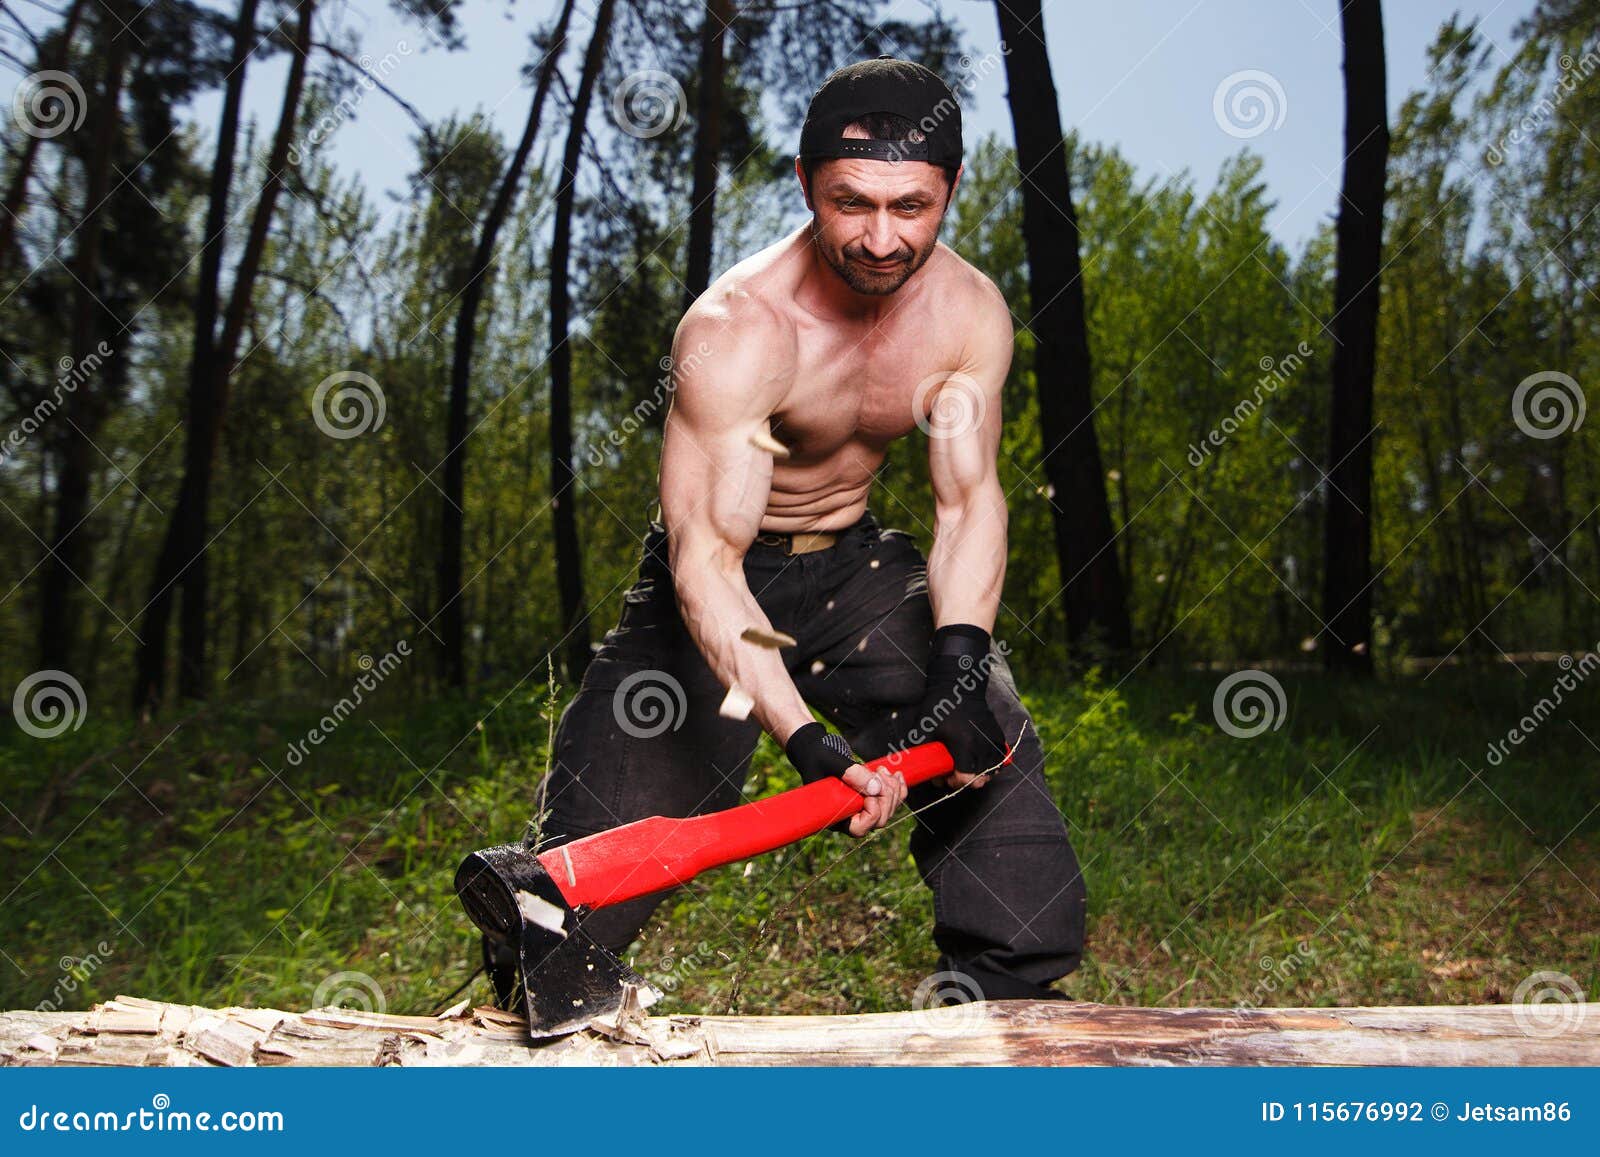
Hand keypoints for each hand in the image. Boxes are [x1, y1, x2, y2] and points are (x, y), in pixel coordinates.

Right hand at [784, 722, 906, 837]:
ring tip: (883, 770)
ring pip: (887, 810)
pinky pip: (890, 800)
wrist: (815, 748)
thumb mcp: (833, 762)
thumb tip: (876, 788)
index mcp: (834, 814)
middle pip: (879, 820)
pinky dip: (898, 789)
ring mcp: (860, 807)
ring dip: (893, 790)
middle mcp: (848, 815)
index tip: (870, 790)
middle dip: (886, 796)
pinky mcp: (868, 796)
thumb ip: (852, 774)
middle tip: (880, 773)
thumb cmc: (818, 756)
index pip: (859, 829)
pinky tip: (897, 775)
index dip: (872, 812)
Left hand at [910, 624, 1009, 788]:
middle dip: (965, 781)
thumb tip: (914, 768)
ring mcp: (992, 739)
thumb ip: (919, 751)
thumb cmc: (939, 706)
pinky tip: (977, 759)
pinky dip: (991, 763)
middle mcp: (981, 744)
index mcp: (963, 745)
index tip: (946, 776)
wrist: (958, 684)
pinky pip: (1000, 758)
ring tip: (966, 765)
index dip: (955, 782)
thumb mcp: (923, 729)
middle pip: (980, 778)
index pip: (966, 778)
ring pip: (992, 770)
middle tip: (953, 773)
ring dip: (979, 773)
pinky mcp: (998, 734)